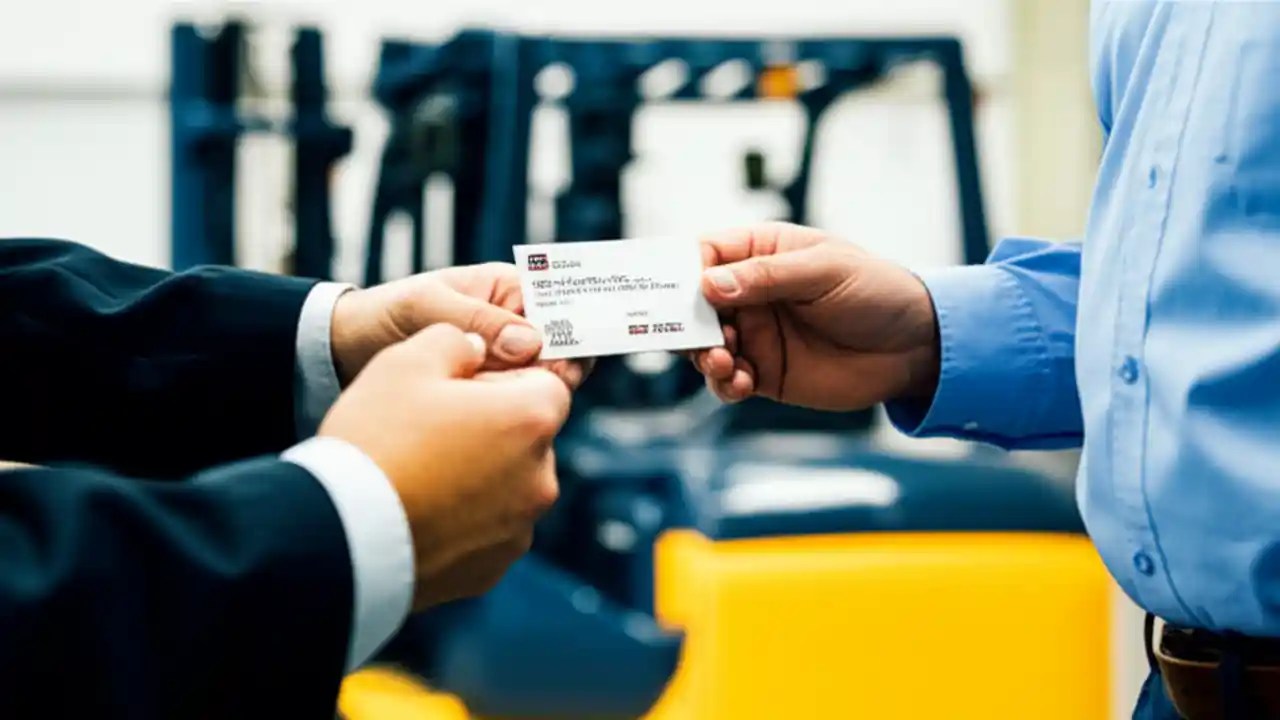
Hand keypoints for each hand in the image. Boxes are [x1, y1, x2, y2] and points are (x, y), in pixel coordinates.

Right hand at [318, 324, 570, 609]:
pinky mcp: (491, 570)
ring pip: (508, 488)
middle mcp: (540, 481)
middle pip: (527, 440)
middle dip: (492, 430)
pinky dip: (462, 523)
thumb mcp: (406, 361)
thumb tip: (477, 348)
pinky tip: (418, 513)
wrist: (337, 535)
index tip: (459, 389)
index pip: (545, 385)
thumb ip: (455, 340)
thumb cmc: (376, 440)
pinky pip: (485, 533)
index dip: (502, 380)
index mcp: (532, 422)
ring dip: (478, 478)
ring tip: (419, 476)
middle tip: (431, 432)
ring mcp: (518, 531)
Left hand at [329, 263, 590, 388]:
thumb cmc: (384, 315)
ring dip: (539, 392)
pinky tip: (502, 421)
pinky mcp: (490, 395)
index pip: (562, 301)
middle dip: (564, 364)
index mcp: (508, 290)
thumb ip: (476, 322)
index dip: (580, 322)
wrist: (343, 353)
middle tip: (552, 382)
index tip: (585, 347)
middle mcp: (515, 326)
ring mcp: (505, 363)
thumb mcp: (425, 308)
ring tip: (518, 400)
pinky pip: (517, 404)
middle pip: (564, 346)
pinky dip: (515, 412)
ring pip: (545, 380)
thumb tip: (533, 342)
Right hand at [690, 222, 939, 410]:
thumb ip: (767, 277)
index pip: (705, 253)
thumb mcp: (824, 272)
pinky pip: (729, 380)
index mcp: (761, 252)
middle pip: (693, 304)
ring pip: (704, 345)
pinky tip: (741, 382)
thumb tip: (709, 284)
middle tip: (688, 335)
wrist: (916, 347)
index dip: (680, 269)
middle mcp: (750, 293)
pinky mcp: (766, 372)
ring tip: (723, 361)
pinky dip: (725, 384)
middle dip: (682, 320)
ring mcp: (755, 334)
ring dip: (703, 354)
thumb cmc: (875, 291)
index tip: (666, 289)